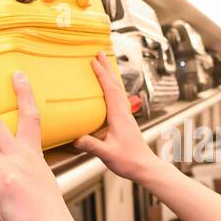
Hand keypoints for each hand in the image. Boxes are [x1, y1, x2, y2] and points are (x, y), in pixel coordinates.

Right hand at [74, 51, 161, 181]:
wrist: (145, 167)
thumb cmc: (129, 161)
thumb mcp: (107, 154)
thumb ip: (92, 146)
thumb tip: (76, 138)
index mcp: (119, 117)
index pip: (110, 90)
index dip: (102, 75)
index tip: (93, 62)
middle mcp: (124, 113)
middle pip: (115, 85)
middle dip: (107, 68)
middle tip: (99, 53)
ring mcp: (126, 116)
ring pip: (118, 90)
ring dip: (110, 76)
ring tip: (104, 65)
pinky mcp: (126, 121)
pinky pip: (119, 98)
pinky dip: (113, 88)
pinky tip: (110, 89)